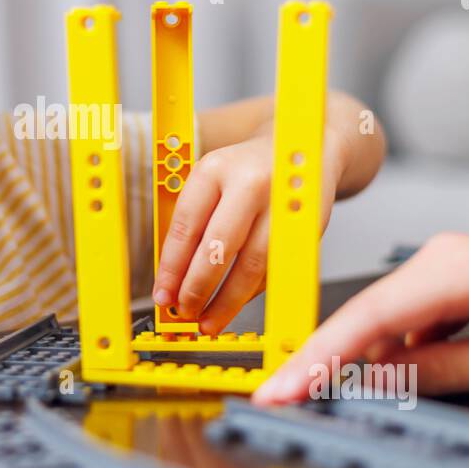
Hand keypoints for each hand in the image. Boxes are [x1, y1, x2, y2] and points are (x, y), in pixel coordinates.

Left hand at [149, 128, 346, 335]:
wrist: (303, 147)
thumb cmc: (247, 169)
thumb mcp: (212, 179)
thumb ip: (193, 221)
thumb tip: (172, 276)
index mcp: (216, 169)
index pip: (186, 226)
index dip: (172, 267)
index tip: (163, 294)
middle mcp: (250, 184)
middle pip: (218, 248)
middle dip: (197, 288)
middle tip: (185, 311)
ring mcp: (281, 205)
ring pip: (251, 266)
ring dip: (227, 301)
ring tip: (209, 320)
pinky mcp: (305, 226)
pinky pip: (273, 269)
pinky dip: (251, 292)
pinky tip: (235, 303)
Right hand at [253, 231, 468, 403]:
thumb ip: (443, 372)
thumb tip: (376, 382)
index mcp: (458, 273)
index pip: (368, 319)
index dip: (317, 357)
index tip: (282, 387)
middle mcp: (440, 258)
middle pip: (362, 316)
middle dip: (320, 359)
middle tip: (284, 398)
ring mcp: (440, 263)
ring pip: (380, 318)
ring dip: (359, 358)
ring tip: (334, 394)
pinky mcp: (445, 275)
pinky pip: (403, 316)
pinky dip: (391, 348)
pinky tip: (392, 376)